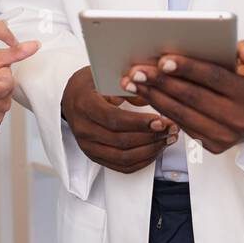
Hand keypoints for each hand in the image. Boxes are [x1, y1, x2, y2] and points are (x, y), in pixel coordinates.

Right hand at [61, 66, 177, 173]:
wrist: (72, 98)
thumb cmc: (91, 84)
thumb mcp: (106, 75)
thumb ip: (127, 85)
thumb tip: (151, 93)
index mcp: (84, 105)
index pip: (113, 119)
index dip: (139, 123)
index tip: (160, 120)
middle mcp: (84, 129)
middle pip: (121, 141)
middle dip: (151, 137)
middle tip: (171, 128)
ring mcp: (88, 146)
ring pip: (123, 157)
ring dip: (150, 150)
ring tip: (168, 138)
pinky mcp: (95, 157)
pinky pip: (122, 166)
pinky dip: (142, 160)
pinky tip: (156, 149)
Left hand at [121, 38, 243, 154]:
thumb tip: (242, 49)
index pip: (215, 80)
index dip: (188, 69)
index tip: (163, 59)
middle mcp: (239, 121)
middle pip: (192, 98)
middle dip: (162, 83)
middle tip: (137, 69)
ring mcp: (225, 137)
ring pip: (182, 114)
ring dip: (155, 97)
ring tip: (133, 80)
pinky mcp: (214, 145)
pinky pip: (182, 124)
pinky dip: (162, 109)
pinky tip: (147, 94)